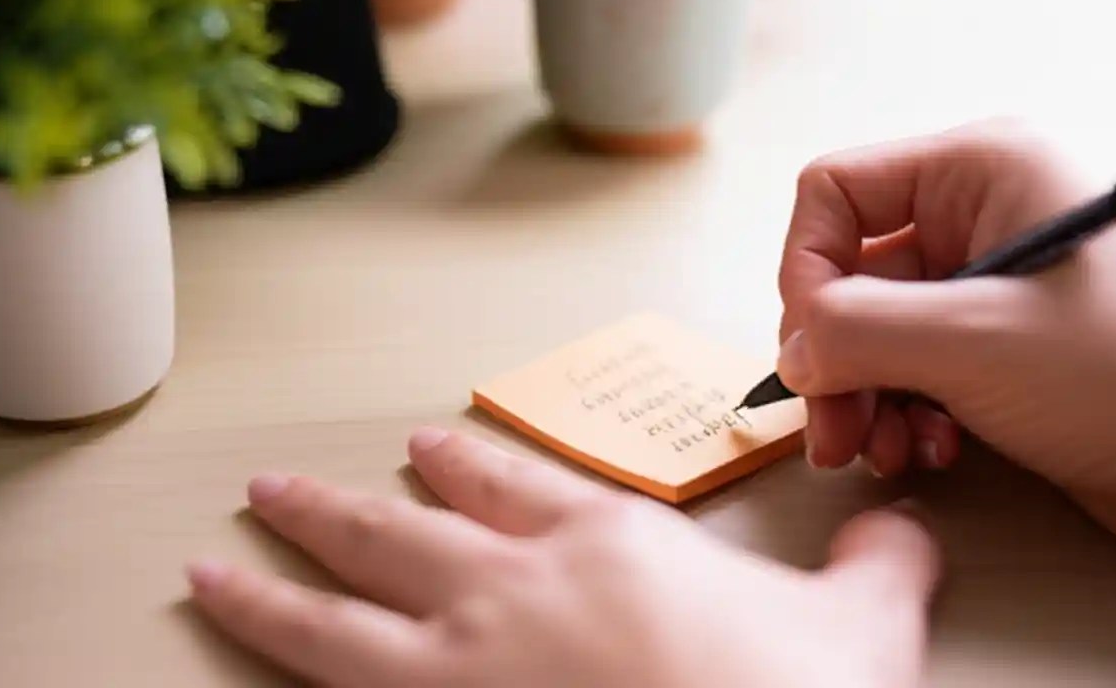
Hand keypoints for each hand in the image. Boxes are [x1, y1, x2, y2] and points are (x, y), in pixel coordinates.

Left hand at [186, 428, 938, 687]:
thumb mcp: (859, 629)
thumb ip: (875, 564)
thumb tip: (900, 528)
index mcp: (607, 546)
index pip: (515, 483)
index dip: (463, 464)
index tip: (425, 450)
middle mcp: (515, 590)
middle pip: (401, 532)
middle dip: (336, 509)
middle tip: (283, 489)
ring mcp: (457, 665)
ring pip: (335, 605)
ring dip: (271, 578)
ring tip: (215, 561)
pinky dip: (271, 664)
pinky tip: (230, 647)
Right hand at [776, 118, 1115, 555]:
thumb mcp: (974, 342)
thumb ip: (856, 334)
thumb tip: (790, 352)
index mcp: (976, 173)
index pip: (835, 194)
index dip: (806, 270)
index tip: (811, 347)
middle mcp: (975, 218)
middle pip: (845, 274)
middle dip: (832, 357)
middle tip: (834, 430)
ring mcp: (983, 287)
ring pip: (868, 331)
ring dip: (862, 397)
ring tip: (883, 451)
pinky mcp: (992, 349)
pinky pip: (906, 371)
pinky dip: (901, 415)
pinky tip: (931, 451)